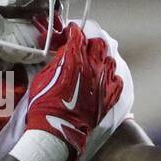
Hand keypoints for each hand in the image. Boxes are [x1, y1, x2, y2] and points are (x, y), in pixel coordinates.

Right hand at [25, 24, 122, 160]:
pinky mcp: (110, 95)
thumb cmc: (45, 103)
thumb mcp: (43, 75)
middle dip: (90, 41)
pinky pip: (117, 80)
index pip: (79, 33)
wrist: (57, 128)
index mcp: (74, 56)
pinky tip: (102, 81)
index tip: (69, 34)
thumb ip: (57, 60)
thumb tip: (62, 53)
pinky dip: (110, 78)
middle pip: (98, 42)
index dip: (73, 31)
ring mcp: (104, 79)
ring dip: (101, 58)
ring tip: (93, 64)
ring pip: (110, 59)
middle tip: (82, 47)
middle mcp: (92, 64)